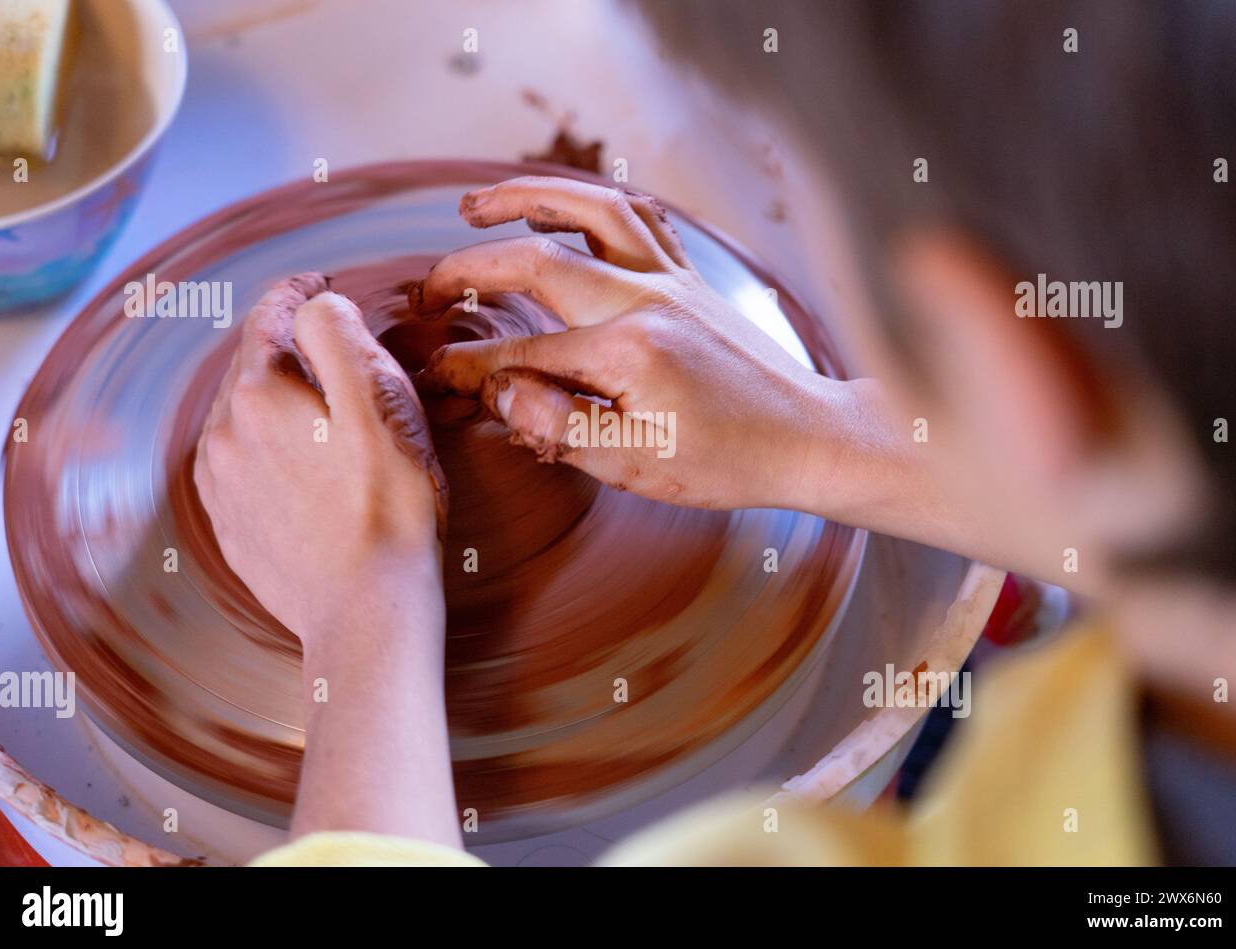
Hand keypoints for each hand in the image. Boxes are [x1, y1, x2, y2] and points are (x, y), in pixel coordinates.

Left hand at [194, 274, 447, 643]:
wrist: (367, 610)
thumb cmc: (389, 506)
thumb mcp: (381, 400)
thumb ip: (339, 333)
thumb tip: (315, 306)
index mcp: (258, 393)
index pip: (272, 315)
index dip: (300, 290)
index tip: (321, 283)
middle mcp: (223, 432)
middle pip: (254, 363)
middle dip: (289, 345)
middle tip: (334, 343)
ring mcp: (220, 483)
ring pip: (243, 413)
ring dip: (277, 398)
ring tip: (321, 405)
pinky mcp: (231, 524)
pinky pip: (242, 462)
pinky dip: (267, 445)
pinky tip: (303, 462)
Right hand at [419, 176, 838, 510]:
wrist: (806, 437)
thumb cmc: (729, 460)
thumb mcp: (638, 464)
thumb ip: (560, 427)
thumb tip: (499, 390)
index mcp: (627, 352)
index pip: (521, 354)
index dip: (468, 366)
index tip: (434, 376)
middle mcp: (646, 300)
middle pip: (538, 261)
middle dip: (470, 270)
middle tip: (429, 290)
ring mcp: (671, 280)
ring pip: (590, 210)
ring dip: (525, 197)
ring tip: (474, 206)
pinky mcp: (689, 278)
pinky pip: (637, 218)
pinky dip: (592, 205)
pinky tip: (564, 210)